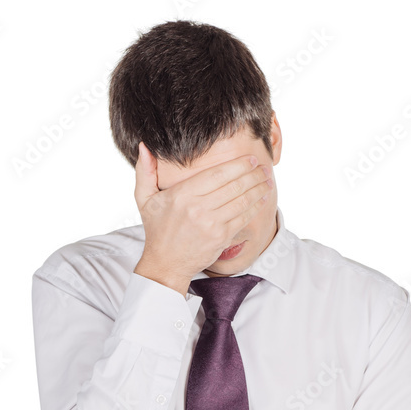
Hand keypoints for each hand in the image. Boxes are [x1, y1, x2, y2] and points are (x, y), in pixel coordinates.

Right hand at [133, 142, 271, 289]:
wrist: (166, 264)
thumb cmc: (157, 229)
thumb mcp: (144, 199)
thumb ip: (144, 171)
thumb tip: (144, 145)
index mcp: (182, 195)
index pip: (217, 174)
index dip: (238, 165)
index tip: (250, 159)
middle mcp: (198, 209)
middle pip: (234, 185)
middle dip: (253, 175)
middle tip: (263, 168)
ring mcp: (212, 224)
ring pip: (242, 200)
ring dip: (258, 189)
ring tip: (267, 180)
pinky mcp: (221, 238)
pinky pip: (243, 218)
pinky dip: (255, 206)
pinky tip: (262, 198)